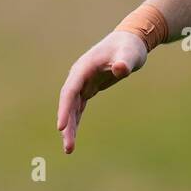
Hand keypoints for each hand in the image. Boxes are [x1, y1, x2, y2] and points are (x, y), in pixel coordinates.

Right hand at [56, 31, 148, 153]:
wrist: (130, 41)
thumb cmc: (129, 47)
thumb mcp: (130, 54)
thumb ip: (125, 61)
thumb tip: (121, 68)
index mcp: (83, 67)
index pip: (70, 90)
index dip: (64, 109)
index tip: (61, 127)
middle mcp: (79, 76)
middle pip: (68, 103)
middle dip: (67, 124)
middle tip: (68, 147)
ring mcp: (82, 82)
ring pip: (71, 107)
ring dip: (69, 126)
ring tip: (69, 149)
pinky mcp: (89, 88)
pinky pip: (78, 107)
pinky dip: (75, 121)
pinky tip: (72, 135)